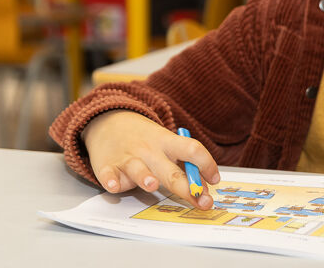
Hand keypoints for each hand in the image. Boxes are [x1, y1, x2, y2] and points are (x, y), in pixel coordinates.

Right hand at [81, 110, 220, 208]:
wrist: (109, 122)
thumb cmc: (144, 140)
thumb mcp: (165, 144)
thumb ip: (182, 165)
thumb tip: (203, 190)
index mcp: (167, 143)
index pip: (192, 150)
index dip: (206, 164)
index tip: (215, 180)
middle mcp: (149, 151)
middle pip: (171, 171)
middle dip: (187, 187)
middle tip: (202, 201)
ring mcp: (128, 158)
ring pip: (138, 170)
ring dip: (145, 177)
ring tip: (153, 185)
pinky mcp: (108, 166)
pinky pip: (109, 174)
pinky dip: (111, 180)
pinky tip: (114, 186)